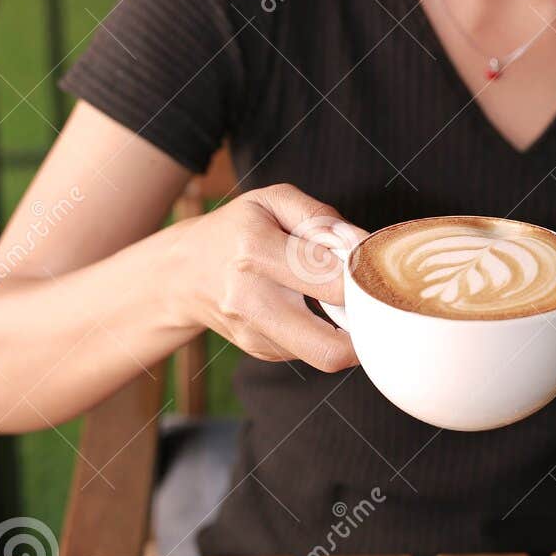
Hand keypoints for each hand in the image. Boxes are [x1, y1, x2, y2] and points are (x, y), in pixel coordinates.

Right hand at [170, 182, 369, 370]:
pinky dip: (321, 331)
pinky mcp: (260, 351)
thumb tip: (362, 245)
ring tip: (330, 295)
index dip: (365, 278)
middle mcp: (250, 300)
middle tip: (369, 301)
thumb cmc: (236, 230)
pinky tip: (306, 305)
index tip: (374, 269)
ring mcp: (253, 334)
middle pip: (330, 349)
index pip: (332, 282)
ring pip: (324, 354)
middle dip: (364, 331)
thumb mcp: (273, 201)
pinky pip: (310, 351)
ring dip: (343, 329)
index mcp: (255, 251)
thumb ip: (322, 218)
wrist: (182, 273)